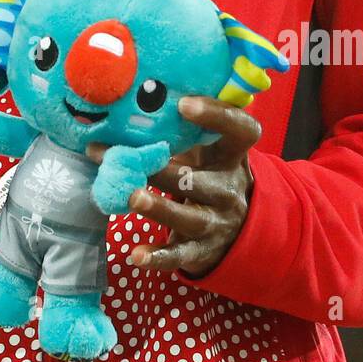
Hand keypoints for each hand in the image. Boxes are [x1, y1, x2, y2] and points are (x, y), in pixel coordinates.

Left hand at [86, 97, 261, 278]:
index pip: (240, 131)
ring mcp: (216, 222)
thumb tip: (127, 106)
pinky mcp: (202, 251)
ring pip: (188, 216)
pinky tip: (136, 255)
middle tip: (122, 156)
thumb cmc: (210, 176)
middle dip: (158, 168)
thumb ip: (183, 133)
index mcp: (231, 156)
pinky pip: (179, 254)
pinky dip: (158, 257)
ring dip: (158, 207)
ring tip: (131, 197)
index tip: (183, 104)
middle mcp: (228, 189)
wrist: (240, 231)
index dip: (216, 116)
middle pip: (195, 177)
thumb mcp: (210, 153)